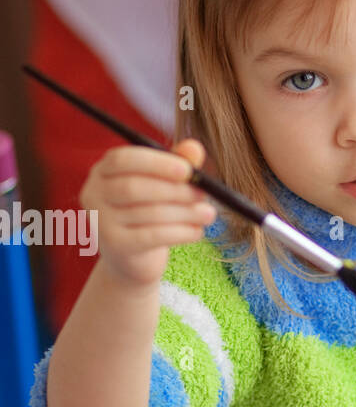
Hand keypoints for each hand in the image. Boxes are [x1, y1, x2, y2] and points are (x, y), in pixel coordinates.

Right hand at [80, 138, 215, 288]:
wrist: (132, 258)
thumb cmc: (148, 211)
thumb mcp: (163, 184)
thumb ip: (177, 164)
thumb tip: (195, 148)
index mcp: (102, 171)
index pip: (123, 159)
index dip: (156, 163)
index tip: (187, 170)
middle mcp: (94, 194)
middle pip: (134, 188)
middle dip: (174, 190)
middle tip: (203, 194)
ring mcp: (100, 222)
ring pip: (147, 213)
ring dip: (184, 213)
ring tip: (209, 214)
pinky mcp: (115, 246)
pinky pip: (151, 236)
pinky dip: (179, 233)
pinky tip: (198, 232)